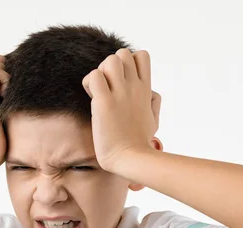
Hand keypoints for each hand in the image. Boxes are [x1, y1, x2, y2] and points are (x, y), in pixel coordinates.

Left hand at [82, 49, 160, 172]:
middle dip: (111, 66)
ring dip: (100, 73)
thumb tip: (151, 94)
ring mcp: (120, 93)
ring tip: (98, 93)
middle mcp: (135, 87)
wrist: (132, 159)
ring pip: (109, 60)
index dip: (128, 63)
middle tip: (106, 88)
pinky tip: (91, 99)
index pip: (141, 55)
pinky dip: (88, 83)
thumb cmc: (140, 143)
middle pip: (122, 53)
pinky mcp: (104, 102)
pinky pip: (94, 76)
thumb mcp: (153, 119)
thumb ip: (153, 103)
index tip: (120, 82)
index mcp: (146, 89)